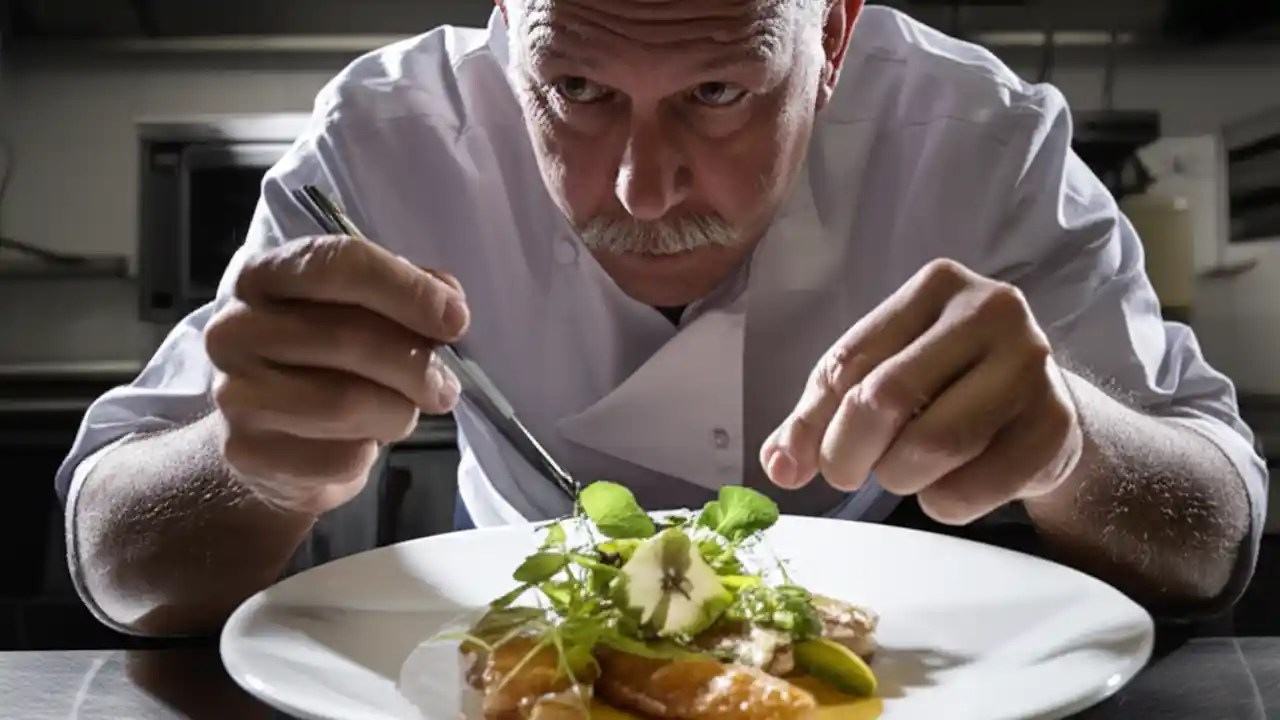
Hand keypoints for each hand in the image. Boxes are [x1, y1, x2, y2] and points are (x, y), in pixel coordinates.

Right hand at [205, 236, 468, 515]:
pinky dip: (369, 450)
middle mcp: (235, 327)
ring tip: (408, 411)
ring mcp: (232, 392)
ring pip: (348, 402)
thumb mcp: (358, 310)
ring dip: (399, 411)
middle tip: (445, 386)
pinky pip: (338, 456)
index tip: (456, 319)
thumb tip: (449, 306)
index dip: (407, 291)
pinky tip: (364, 441)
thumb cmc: (321, 360)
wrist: (266, 437)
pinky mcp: (245, 452)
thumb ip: (404, 294)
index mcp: (262, 274)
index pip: (338, 263)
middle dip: (415, 364)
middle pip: (348, 337)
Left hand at [760, 259, 1083, 524]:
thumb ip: (820, 416)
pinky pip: (973, 487)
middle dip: (849, 453)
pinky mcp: (1055, 426)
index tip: (799, 465)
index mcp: (937, 285)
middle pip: (885, 397)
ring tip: (904, 473)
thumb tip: (778, 466)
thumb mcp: (878, 380)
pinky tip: (949, 488)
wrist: (1042, 410)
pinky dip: (944, 504)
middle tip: (846, 474)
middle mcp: (991, 310)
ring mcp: (1032, 365)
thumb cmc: (946, 386)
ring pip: (933, 444)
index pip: (850, 359)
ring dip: (900, 477)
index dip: (812, 422)